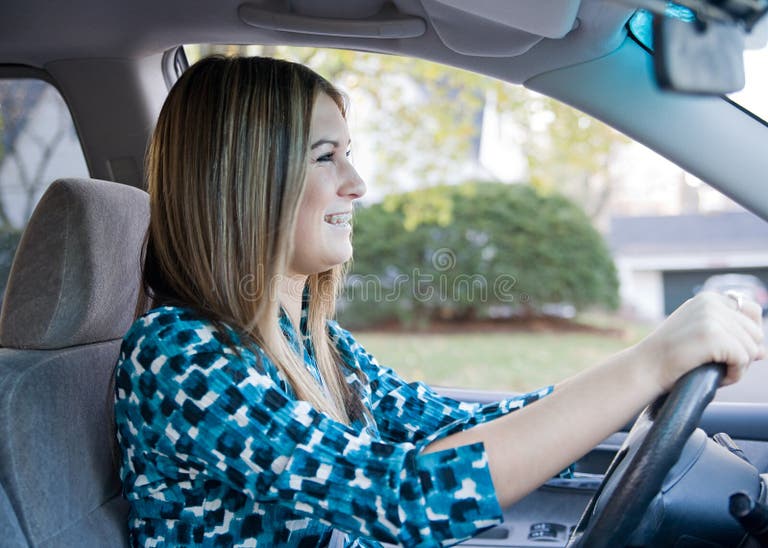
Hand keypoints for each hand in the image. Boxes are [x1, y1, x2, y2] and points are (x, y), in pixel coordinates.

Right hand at [634, 291, 764, 390]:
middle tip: (717, 365)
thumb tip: (763, 352)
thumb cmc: (669, 357)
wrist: (645, 368)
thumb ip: (729, 335)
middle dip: (742, 353)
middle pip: (755, 332)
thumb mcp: (698, 336)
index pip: (751, 311)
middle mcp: (711, 302)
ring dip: (738, 367)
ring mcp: (711, 317)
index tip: (727, 350)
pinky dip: (735, 375)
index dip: (746, 335)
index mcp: (707, 298)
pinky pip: (744, 360)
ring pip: (752, 348)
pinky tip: (717, 378)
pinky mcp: (713, 336)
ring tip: (714, 371)